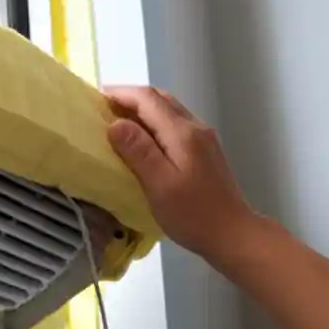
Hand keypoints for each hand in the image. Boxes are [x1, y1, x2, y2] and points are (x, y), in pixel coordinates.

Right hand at [103, 86, 255, 258]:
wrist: (233, 234)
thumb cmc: (192, 214)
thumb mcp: (159, 184)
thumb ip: (138, 151)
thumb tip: (115, 123)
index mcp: (182, 132)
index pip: (148, 99)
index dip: (120, 94)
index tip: (95, 100)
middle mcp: (195, 127)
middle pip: (160, 98)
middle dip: (130, 98)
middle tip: (103, 110)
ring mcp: (203, 138)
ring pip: (169, 109)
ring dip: (143, 109)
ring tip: (118, 123)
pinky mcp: (205, 150)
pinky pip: (175, 123)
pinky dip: (154, 121)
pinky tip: (144, 141)